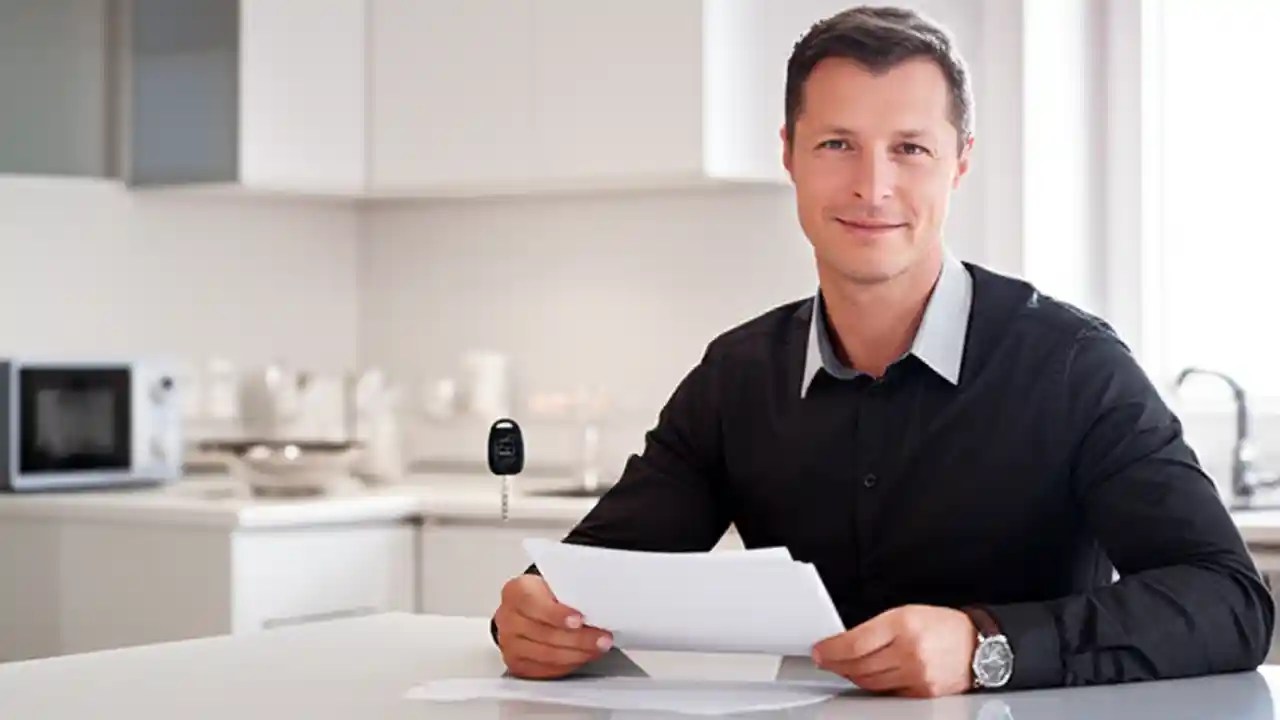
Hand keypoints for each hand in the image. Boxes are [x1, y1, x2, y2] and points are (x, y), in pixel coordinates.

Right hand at [494, 574, 613, 678]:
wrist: (530, 609)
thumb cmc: (546, 595)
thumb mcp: (556, 583)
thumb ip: (570, 592)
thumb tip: (598, 603)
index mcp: (516, 592)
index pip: (533, 603)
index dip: (557, 614)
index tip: (580, 619)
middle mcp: (508, 618)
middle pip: (544, 633)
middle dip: (578, 638)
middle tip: (602, 638)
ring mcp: (510, 643)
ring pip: (546, 654)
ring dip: (577, 653)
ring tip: (597, 648)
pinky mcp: (517, 663)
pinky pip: (545, 669)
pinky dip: (568, 665)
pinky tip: (582, 656)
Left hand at [811, 605, 978, 697]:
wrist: (978, 645)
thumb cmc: (941, 626)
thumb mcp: (905, 613)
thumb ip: (875, 629)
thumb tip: (845, 644)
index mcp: (902, 624)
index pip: (855, 643)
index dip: (831, 650)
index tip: (819, 651)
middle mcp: (909, 651)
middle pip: (859, 666)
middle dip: (836, 665)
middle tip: (825, 660)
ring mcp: (917, 676)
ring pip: (870, 682)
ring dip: (851, 676)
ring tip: (842, 668)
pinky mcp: (923, 694)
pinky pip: (887, 693)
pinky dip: (872, 686)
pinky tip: (866, 678)